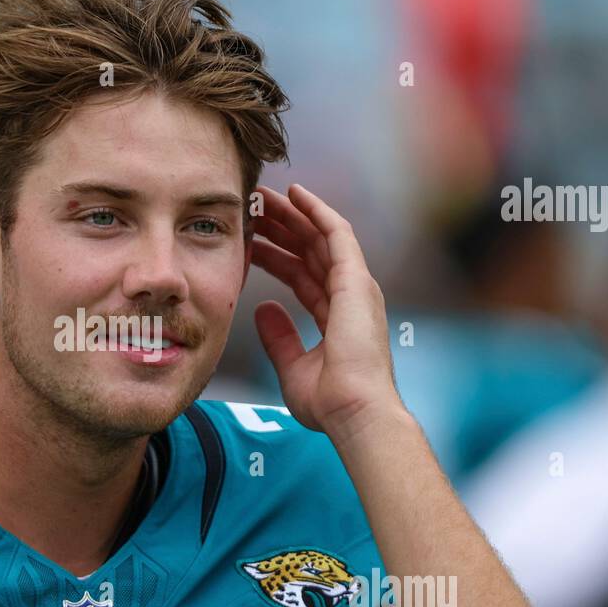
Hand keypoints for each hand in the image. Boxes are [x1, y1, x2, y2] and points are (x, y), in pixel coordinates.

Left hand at [250, 183, 402, 440]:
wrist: (354, 412)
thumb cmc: (329, 402)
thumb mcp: (293, 367)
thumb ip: (279, 338)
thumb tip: (262, 311)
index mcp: (337, 316)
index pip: (302, 275)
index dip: (276, 255)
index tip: (250, 241)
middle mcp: (350, 296)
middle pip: (310, 250)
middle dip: (282, 227)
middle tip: (253, 208)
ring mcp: (356, 286)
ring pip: (320, 236)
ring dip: (293, 214)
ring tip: (264, 196)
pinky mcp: (357, 280)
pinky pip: (337, 234)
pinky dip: (317, 211)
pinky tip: (296, 194)